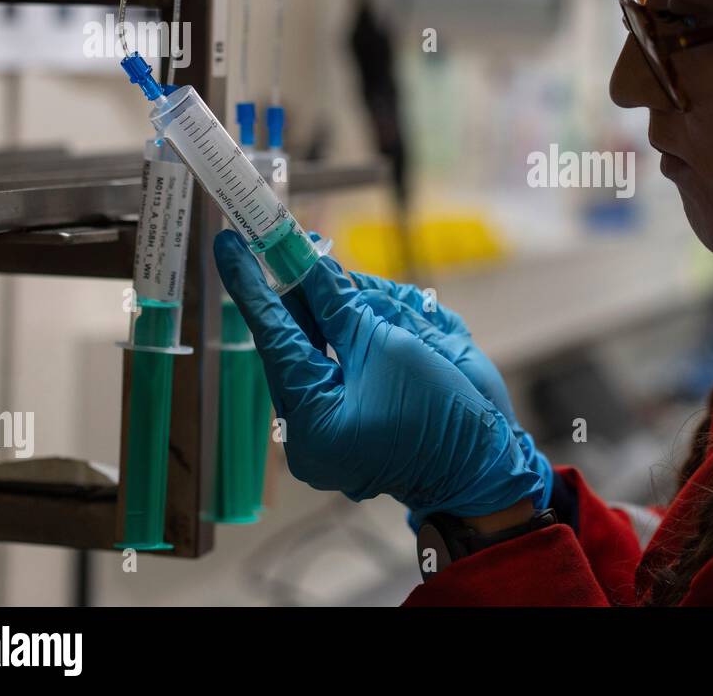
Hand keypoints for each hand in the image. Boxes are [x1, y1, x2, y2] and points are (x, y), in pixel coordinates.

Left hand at [214, 230, 544, 524]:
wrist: (483, 467)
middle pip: (293, 346)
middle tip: (289, 248)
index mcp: (311, 421)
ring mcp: (328, 435)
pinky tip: (358, 311)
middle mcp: (308, 433)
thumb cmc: (442, 415)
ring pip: (316, 355)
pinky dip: (347, 341)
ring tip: (341, 282)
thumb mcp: (391, 349)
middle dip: (300, 297)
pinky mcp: (349, 428)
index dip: (252, 287)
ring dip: (330, 315)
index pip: (274, 339)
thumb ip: (341, 307)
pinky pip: (338, 372)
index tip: (229, 246)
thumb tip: (310, 269)